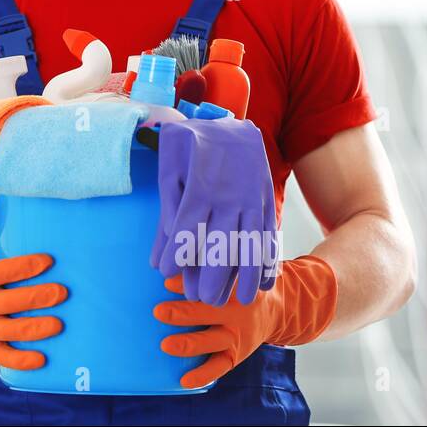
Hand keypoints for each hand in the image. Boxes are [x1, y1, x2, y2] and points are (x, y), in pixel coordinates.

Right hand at [0, 197, 66, 369]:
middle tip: (63, 292)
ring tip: (59, 324)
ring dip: (36, 329)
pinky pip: (3, 357)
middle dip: (38, 298)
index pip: (1, 271)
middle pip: (11, 302)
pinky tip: (43, 358)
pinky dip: (22, 361)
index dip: (25, 266)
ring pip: (11, 331)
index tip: (48, 261)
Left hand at [151, 117, 277, 305]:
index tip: (167, 273)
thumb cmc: (193, 144)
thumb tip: (157, 256)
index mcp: (202, 185)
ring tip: (236, 302)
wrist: (235, 124)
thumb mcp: (170, 164)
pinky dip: (268, 262)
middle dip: (211, 276)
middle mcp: (230, 197)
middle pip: (221, 245)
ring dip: (244, 277)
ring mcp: (252, 201)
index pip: (188, 228)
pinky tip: (264, 285)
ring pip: (250, 245)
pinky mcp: (266, 204)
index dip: (177, 253)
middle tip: (200, 299)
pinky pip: (269, 237)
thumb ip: (166, 208)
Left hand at [153, 255, 337, 388]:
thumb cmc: (242, 285)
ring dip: (189, 344)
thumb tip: (173, 255)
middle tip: (158, 312)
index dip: (191, 282)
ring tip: (166, 345)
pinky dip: (203, 375)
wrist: (278, 309)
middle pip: (209, 312)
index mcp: (236, 287)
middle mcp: (237, 312)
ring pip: (212, 341)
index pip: (215, 283)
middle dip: (184, 312)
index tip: (167, 280)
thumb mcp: (235, 269)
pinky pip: (219, 367)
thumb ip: (210, 263)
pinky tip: (184, 380)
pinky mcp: (235, 355)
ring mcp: (236, 336)